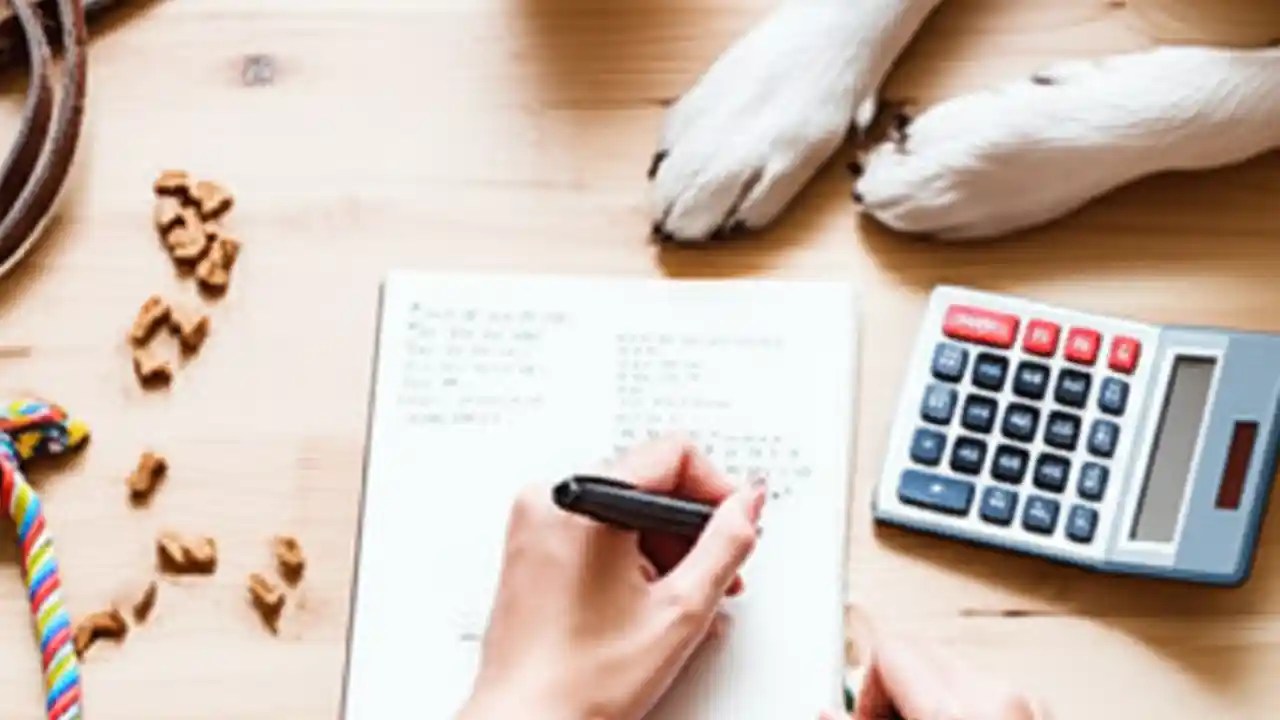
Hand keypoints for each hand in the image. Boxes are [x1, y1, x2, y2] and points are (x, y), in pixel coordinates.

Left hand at [457, 437, 766, 719]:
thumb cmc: (581, 681)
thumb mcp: (681, 609)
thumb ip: (727, 543)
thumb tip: (747, 503)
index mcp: (584, 501)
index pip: (671, 453)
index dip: (717, 487)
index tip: (736, 520)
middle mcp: (551, 500)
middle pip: (648, 480)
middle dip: (692, 527)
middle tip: (718, 572)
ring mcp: (534, 524)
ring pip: (623, 508)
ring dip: (665, 546)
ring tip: (683, 599)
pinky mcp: (529, 548)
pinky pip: (594, 530)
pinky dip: (630, 557)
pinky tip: (649, 602)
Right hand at [824, 628, 1040, 719]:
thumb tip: (827, 713)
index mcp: (957, 711)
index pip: (889, 650)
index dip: (866, 686)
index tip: (865, 717)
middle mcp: (999, 696)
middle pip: (918, 652)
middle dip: (893, 687)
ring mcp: (1029, 702)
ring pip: (951, 670)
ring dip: (928, 699)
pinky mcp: (1043, 710)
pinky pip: (986, 689)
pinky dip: (964, 708)